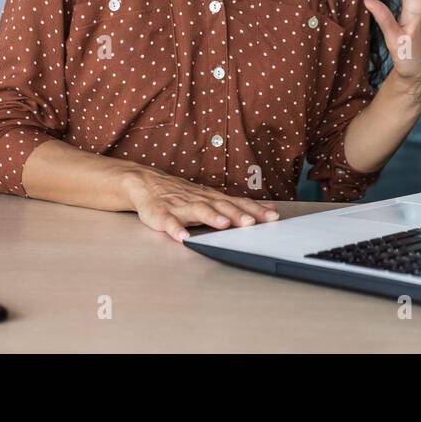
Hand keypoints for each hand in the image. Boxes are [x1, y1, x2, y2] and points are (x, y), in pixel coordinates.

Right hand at [123, 168, 279, 241]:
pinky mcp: (162, 214)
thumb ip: (237, 205)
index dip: (255, 210)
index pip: (238, 203)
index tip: (272, 217)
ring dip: (211, 217)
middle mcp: (200, 200)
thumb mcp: (212, 198)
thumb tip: (268, 210)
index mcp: (213, 198)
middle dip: (237, 214)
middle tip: (252, 222)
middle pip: (221, 206)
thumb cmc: (184, 195)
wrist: (147, 184)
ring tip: (223, 224)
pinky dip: (176, 229)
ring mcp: (181, 206)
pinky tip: (182, 237)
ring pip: (198, 210)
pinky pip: (169, 222)